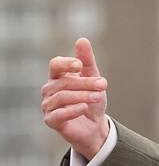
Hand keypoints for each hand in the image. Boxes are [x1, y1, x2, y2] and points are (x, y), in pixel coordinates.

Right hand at [42, 37, 110, 159]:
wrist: (95, 125)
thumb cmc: (92, 99)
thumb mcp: (94, 78)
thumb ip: (87, 61)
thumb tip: (82, 40)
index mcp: (58, 77)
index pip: (55, 65)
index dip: (66, 63)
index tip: (80, 65)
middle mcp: (49, 90)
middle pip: (64, 82)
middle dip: (86, 82)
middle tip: (104, 84)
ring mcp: (48, 105)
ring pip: (62, 96)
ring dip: (83, 95)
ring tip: (98, 96)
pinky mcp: (51, 120)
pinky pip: (59, 114)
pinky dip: (72, 110)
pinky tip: (84, 107)